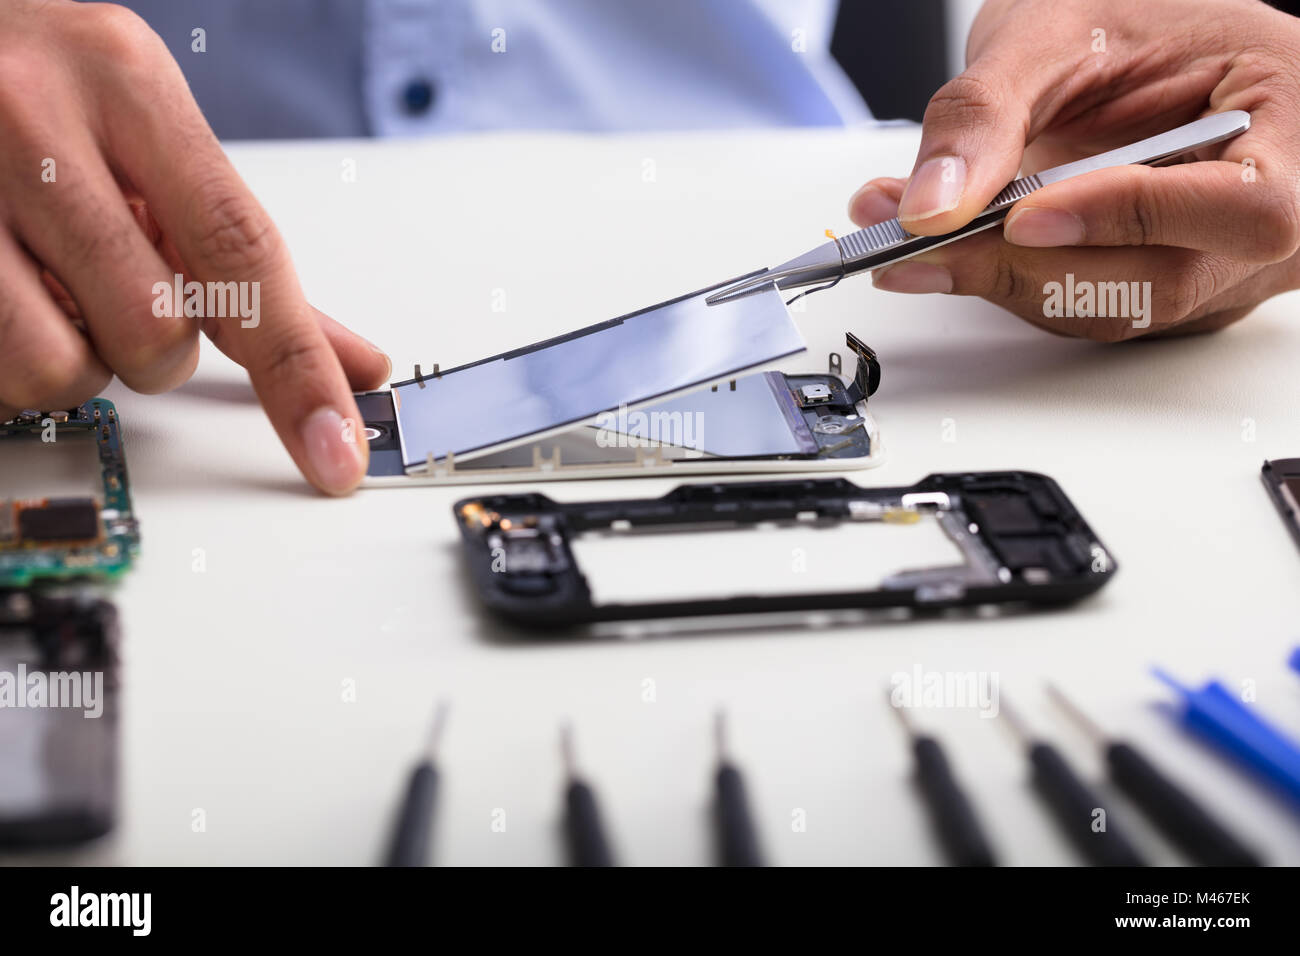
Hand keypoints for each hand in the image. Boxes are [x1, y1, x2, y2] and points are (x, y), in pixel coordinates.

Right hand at [0, 1, 389, 491]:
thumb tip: (355, 365)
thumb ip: (250, 261)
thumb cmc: (48, 102)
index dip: (299, 368)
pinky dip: (16, 363)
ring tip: (54, 291)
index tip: (337, 448)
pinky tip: (10, 296)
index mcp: (129, 84)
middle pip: (158, 327)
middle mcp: (36, 116)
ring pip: (64, 366)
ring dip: (80, 361)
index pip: (244, 251)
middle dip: (158, 348)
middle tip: (118, 291)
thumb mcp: (154, 147)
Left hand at [848, 0, 1299, 339]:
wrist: (1122, 41)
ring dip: (1001, 282)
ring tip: (910, 242)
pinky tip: (950, 250)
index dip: (1133, 218)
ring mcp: (1222, 262)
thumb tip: (933, 205)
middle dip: (1028, 267)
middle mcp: (1277, 207)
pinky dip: (1010, 282)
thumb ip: (988, 112)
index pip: (1245, 205)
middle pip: (1167, 279)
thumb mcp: (1049, 31)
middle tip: (920, 242)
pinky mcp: (1162, 287)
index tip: (1025, 215)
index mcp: (1293, 117)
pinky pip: (1087, 306)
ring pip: (1115, 308)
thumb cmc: (1122, 18)